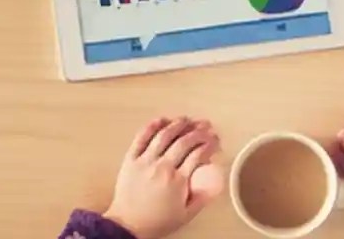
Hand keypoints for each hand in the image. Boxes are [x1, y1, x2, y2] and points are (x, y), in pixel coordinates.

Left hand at [104, 116, 225, 238]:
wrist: (128, 224)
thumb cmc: (157, 222)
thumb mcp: (186, 214)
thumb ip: (202, 197)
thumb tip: (215, 182)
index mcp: (178, 181)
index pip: (198, 154)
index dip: (209, 144)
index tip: (215, 140)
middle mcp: (162, 167)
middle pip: (184, 141)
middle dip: (199, 131)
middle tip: (206, 126)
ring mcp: (145, 160)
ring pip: (164, 135)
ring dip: (178, 124)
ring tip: (187, 119)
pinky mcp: (131, 159)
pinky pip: (141, 138)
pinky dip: (151, 126)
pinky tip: (161, 119)